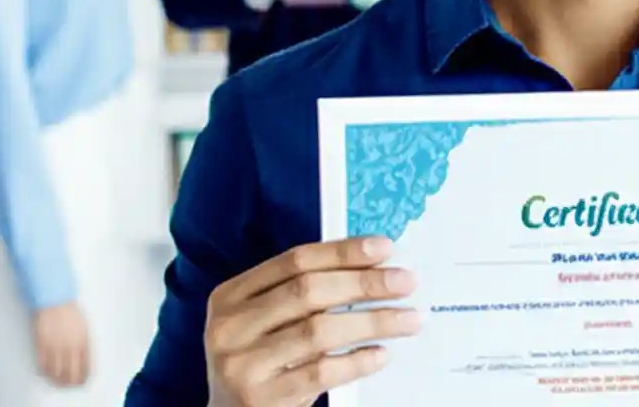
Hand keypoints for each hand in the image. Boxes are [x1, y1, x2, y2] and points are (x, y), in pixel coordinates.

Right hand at [33, 302, 90, 387]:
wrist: (55, 301)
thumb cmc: (70, 313)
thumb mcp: (84, 328)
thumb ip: (84, 344)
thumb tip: (83, 360)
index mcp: (84, 342)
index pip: (85, 367)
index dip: (83, 378)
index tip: (81, 382)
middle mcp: (70, 347)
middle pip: (71, 373)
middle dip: (70, 382)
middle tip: (68, 384)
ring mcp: (55, 346)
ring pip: (56, 372)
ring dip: (56, 379)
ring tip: (56, 381)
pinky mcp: (42, 345)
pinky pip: (43, 365)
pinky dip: (44, 371)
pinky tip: (46, 371)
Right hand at [205, 236, 419, 406]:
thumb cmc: (261, 363)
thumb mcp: (266, 323)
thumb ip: (303, 296)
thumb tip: (374, 270)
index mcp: (231, 296)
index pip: (294, 261)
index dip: (343, 251)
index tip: (384, 248)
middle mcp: (229, 327)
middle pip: (308, 291)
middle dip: (364, 283)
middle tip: (406, 281)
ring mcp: (242, 364)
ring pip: (319, 331)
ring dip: (372, 321)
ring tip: (409, 319)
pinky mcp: (260, 398)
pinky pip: (320, 372)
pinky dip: (356, 361)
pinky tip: (381, 354)